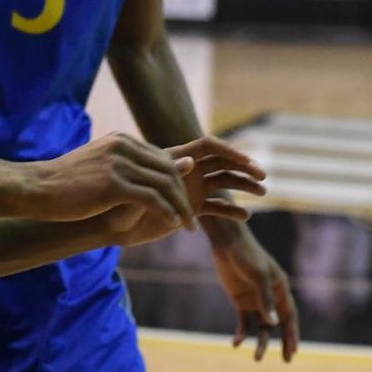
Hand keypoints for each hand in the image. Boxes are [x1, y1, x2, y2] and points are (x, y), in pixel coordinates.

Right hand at [26, 132, 211, 226]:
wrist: (32, 188)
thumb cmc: (65, 183)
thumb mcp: (100, 167)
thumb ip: (129, 167)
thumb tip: (150, 171)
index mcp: (123, 141)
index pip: (164, 159)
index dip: (178, 182)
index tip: (185, 201)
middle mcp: (124, 147)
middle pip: (170, 170)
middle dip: (186, 194)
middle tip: (194, 215)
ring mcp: (119, 164)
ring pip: (165, 184)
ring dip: (180, 207)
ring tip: (188, 225)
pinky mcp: (113, 184)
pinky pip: (152, 198)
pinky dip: (167, 212)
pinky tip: (173, 224)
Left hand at [104, 137, 267, 244]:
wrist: (108, 224)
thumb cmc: (116, 201)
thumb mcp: (138, 186)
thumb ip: (164, 175)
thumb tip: (190, 162)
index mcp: (177, 158)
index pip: (209, 146)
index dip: (229, 150)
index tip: (246, 160)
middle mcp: (188, 171)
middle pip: (224, 163)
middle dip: (244, 168)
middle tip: (262, 177)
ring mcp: (191, 190)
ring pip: (225, 183)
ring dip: (244, 186)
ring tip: (262, 193)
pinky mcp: (191, 209)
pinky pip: (218, 208)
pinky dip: (232, 210)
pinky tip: (245, 215)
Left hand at [209, 224, 299, 362]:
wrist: (228, 244)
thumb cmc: (247, 255)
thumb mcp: (257, 276)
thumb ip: (265, 300)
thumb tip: (273, 324)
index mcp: (281, 289)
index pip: (290, 316)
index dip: (293, 333)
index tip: (294, 351)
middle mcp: (271, 296)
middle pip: (280, 324)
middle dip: (283, 342)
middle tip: (286, 360)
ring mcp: (256, 299)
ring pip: (262, 326)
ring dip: (260, 342)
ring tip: (256, 359)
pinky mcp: (240, 300)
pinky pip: (244, 322)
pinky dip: (241, 333)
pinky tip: (235, 344)